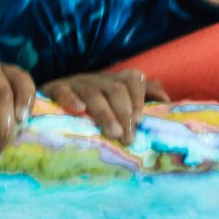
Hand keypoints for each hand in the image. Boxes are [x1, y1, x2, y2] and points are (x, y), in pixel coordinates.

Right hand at [41, 69, 167, 146]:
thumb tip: (166, 100)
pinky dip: (70, 99)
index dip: (139, 97)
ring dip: (105, 113)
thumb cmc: (93, 105)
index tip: (140, 120)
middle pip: (115, 89)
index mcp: (114, 81)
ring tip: (113, 133)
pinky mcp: (54, 88)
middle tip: (127, 138)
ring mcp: (76, 83)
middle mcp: (97, 79)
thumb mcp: (119, 101)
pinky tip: (78, 111)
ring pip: (93, 93)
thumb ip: (144, 96)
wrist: (52, 100)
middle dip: (124, 113)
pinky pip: (62, 90)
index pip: (133, 79)